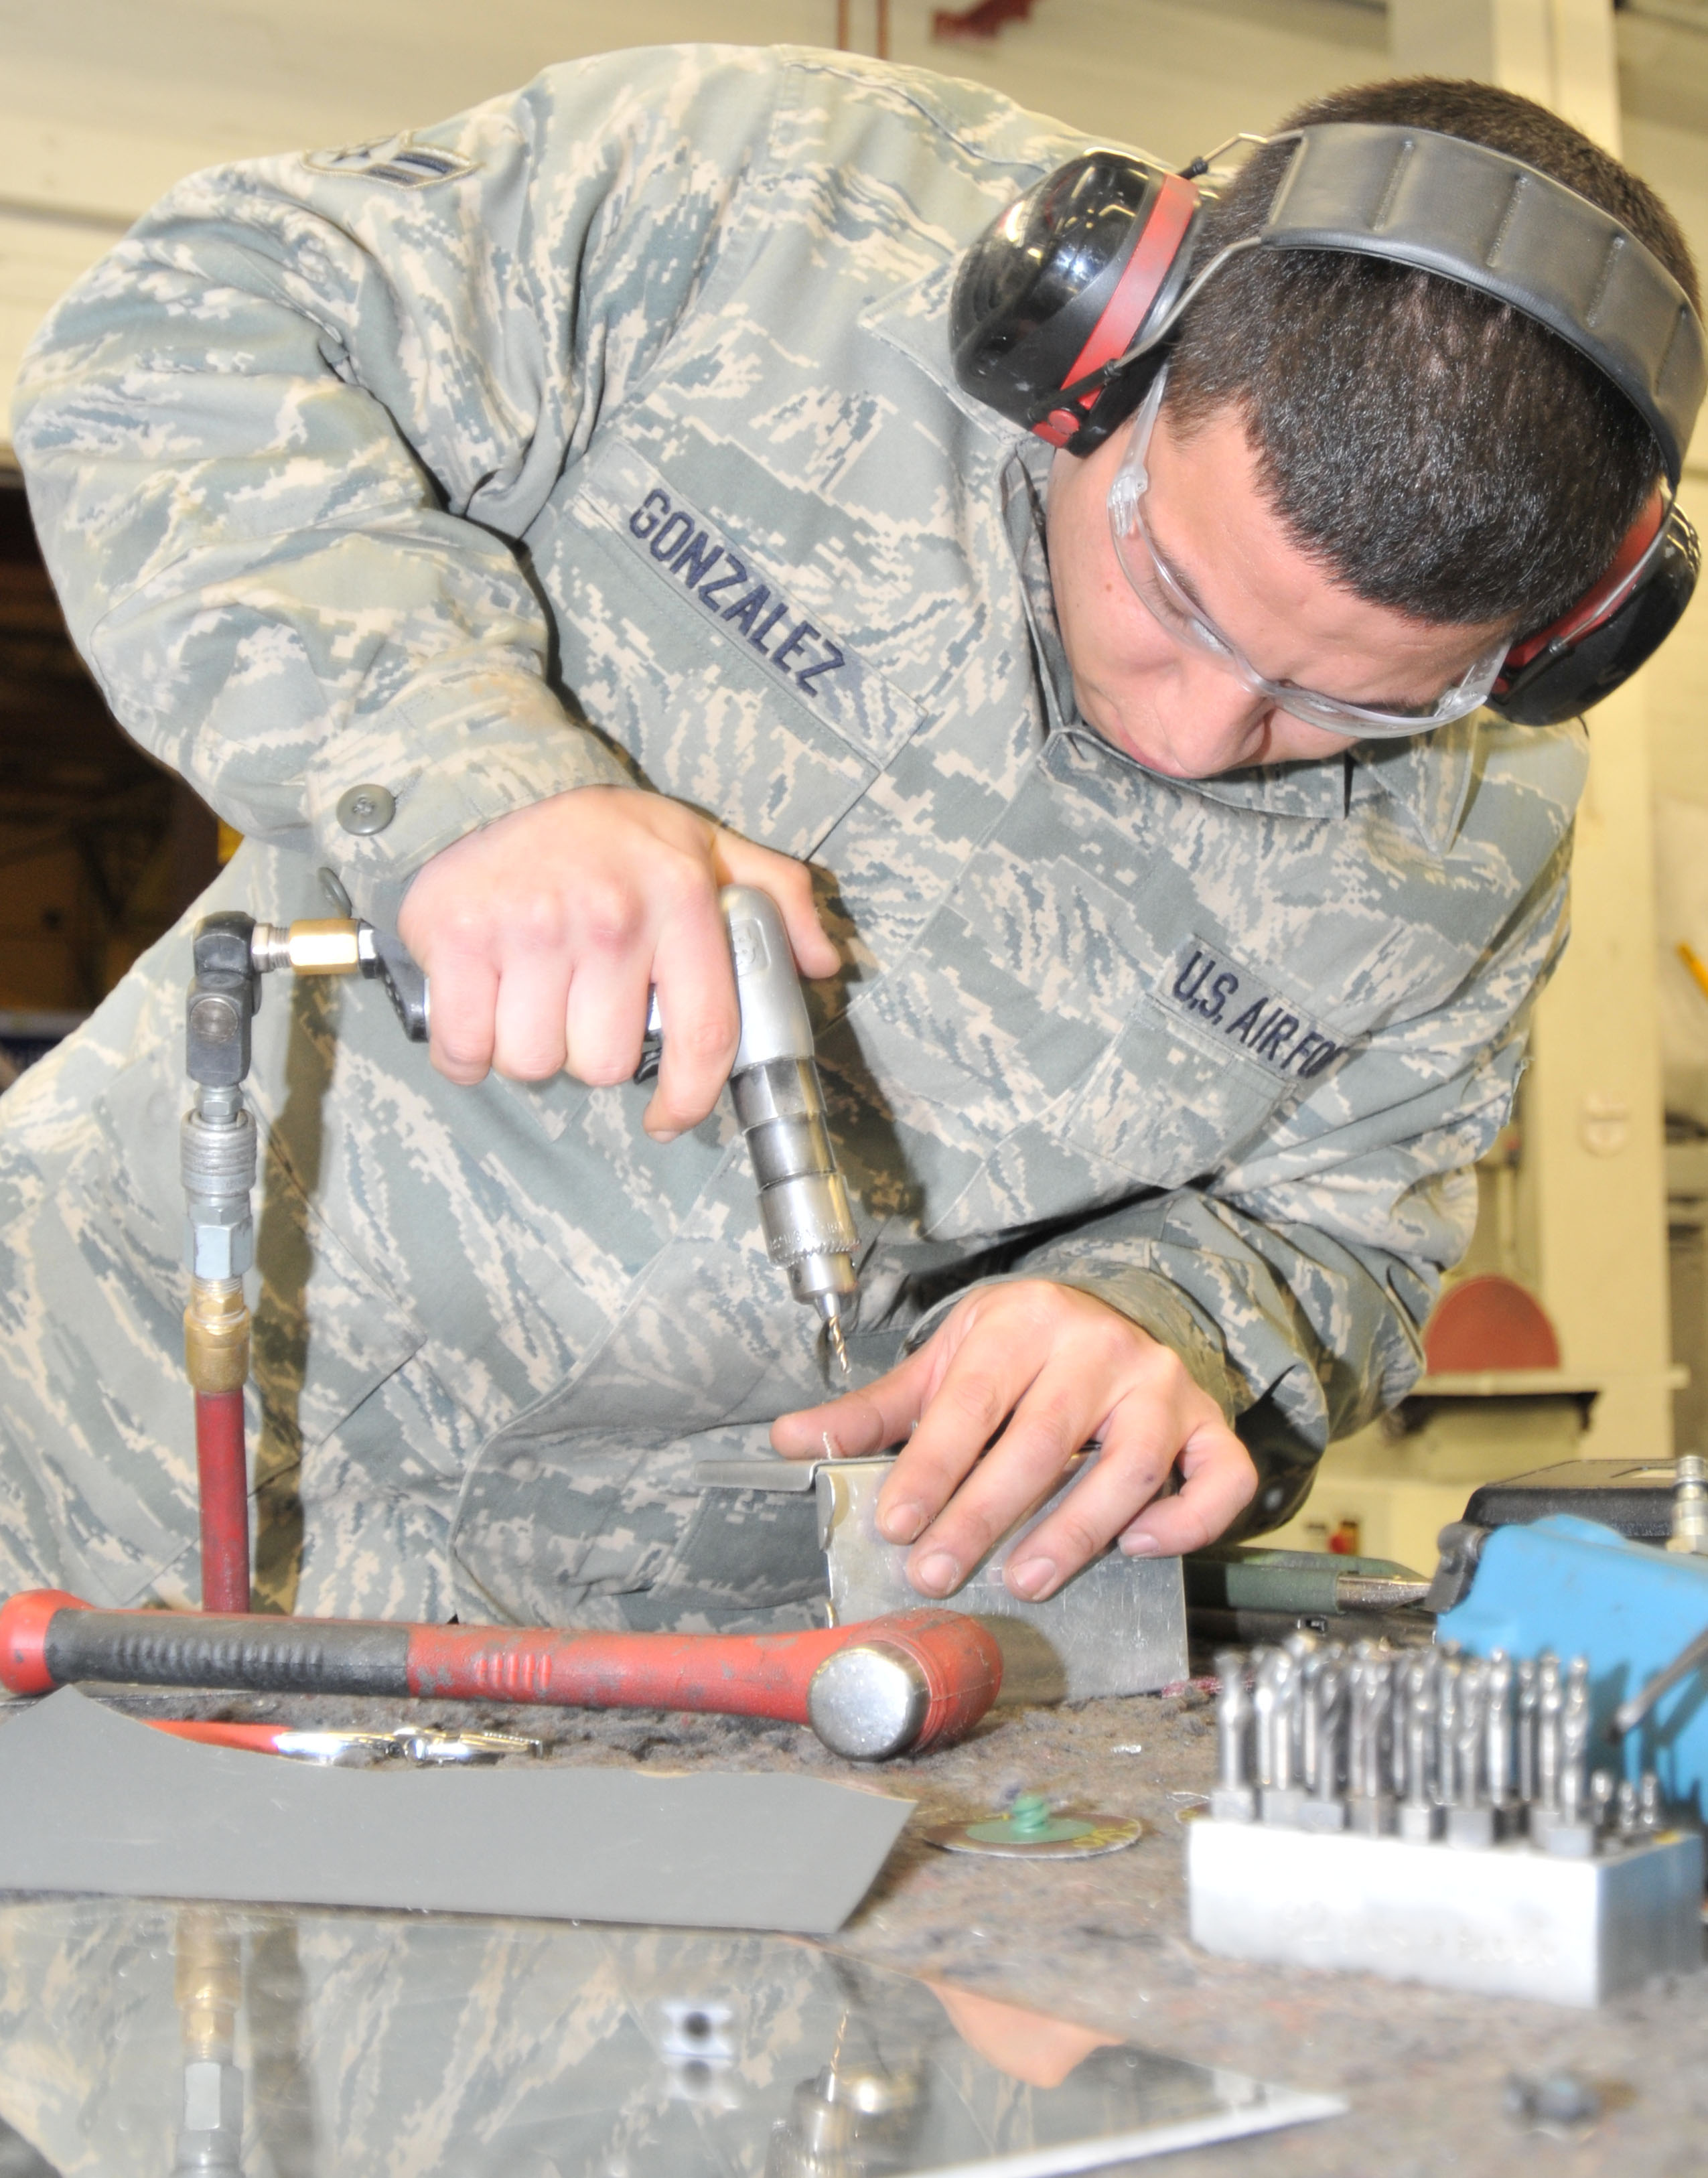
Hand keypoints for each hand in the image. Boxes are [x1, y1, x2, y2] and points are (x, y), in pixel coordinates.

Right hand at [397, 786, 837, 1136]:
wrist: (502, 779)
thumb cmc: (610, 835)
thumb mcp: (706, 847)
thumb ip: (777, 897)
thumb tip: (823, 960)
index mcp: (682, 899)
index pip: (704, 1036)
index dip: (690, 1100)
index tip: (669, 1119)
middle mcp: (610, 915)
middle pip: (605, 1065)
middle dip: (592, 1054)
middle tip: (582, 1009)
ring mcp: (529, 925)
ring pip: (534, 1062)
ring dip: (531, 1050)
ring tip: (534, 1000)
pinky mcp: (457, 936)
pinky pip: (466, 1046)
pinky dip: (468, 1049)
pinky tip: (482, 1010)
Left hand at [770, 1280, 1255, 1597]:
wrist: (1106, 1316)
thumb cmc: (1017, 1354)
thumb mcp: (943, 1366)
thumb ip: (874, 1412)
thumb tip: (787, 1441)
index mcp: (1024, 1323)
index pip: (973, 1402)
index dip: (932, 1467)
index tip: (896, 1525)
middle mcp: (1101, 1346)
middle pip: (1043, 1439)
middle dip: (984, 1513)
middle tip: (938, 1573)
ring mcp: (1162, 1385)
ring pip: (1130, 1465)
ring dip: (1077, 1529)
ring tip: (1024, 1579)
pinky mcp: (1209, 1423)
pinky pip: (1221, 1476)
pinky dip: (1188, 1519)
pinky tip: (1138, 1548)